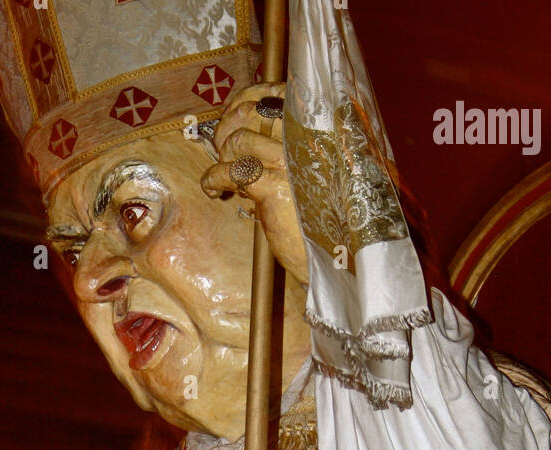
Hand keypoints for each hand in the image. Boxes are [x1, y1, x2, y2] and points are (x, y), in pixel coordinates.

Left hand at [200, 83, 307, 286]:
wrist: (337, 255)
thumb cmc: (325, 215)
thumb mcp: (312, 171)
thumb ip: (289, 147)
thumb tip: (248, 131)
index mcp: (316, 127)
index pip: (274, 93)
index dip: (245, 100)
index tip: (232, 117)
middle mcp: (305, 137)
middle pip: (251, 111)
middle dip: (226, 127)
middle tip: (222, 149)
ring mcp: (289, 161)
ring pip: (237, 139)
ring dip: (222, 157)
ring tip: (224, 177)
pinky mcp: (273, 187)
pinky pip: (230, 171)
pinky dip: (213, 179)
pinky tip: (214, 191)